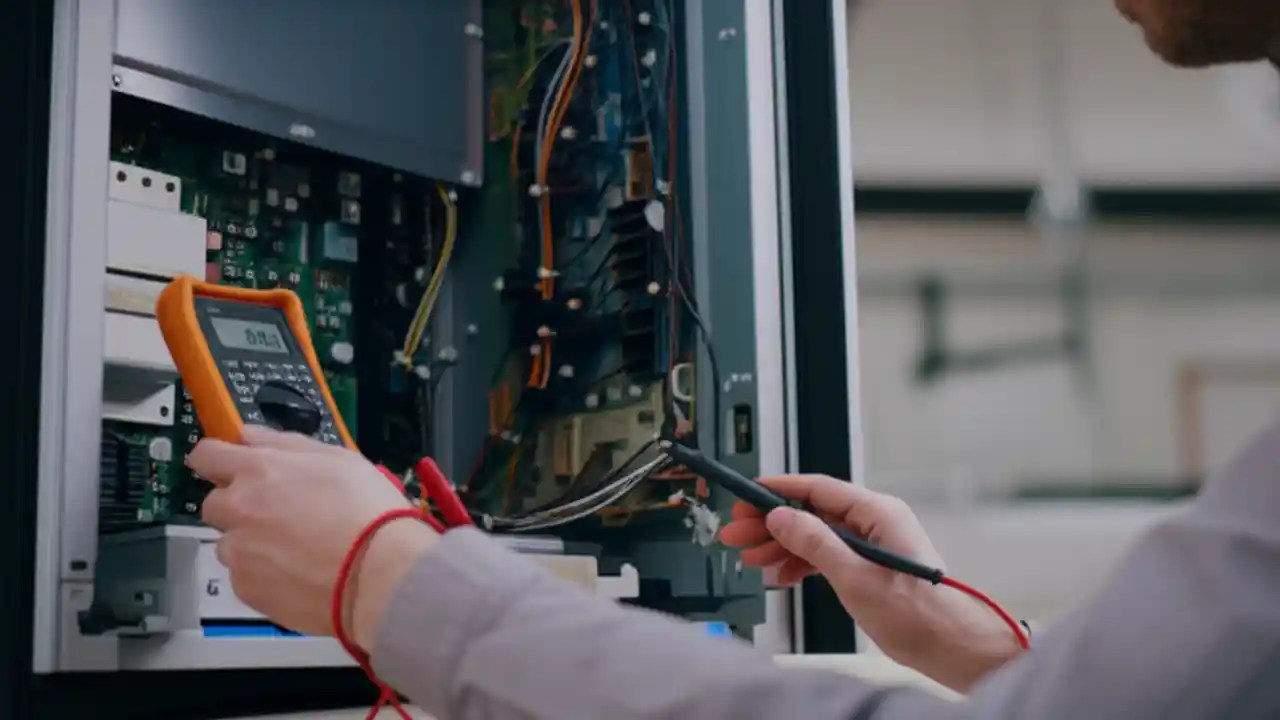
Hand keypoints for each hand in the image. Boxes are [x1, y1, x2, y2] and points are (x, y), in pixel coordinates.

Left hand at [188, 425, 438, 650]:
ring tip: (299, 551)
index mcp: (259, 469)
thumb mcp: (339, 459)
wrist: (381, 574)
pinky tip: (301, 573)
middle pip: (214, 504)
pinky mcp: (246, 589)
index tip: (228, 468)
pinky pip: (246, 577)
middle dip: (238, 507)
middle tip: (279, 515)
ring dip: (252, 544)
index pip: (206, 456)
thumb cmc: (368, 511)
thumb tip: (250, 436)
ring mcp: (239, 551)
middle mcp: (239, 508)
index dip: (216, 460)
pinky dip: (265, 575)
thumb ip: (286, 444)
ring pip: (231, 543)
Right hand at [719, 475, 1020, 691]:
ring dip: (782, 545)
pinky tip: (780, 575)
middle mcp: (875, 521)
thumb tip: (780, 516)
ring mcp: (871, 543)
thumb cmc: (918, 614)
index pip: (818, 488)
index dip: (778, 490)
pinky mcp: (869, 565)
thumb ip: (815, 543)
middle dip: (771, 523)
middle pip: (812, 512)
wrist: (950, 645)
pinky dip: (802, 563)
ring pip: (815, 534)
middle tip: (737, 532)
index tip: (748, 494)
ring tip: (751, 557)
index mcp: (877, 512)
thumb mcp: (855, 577)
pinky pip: (827, 554)